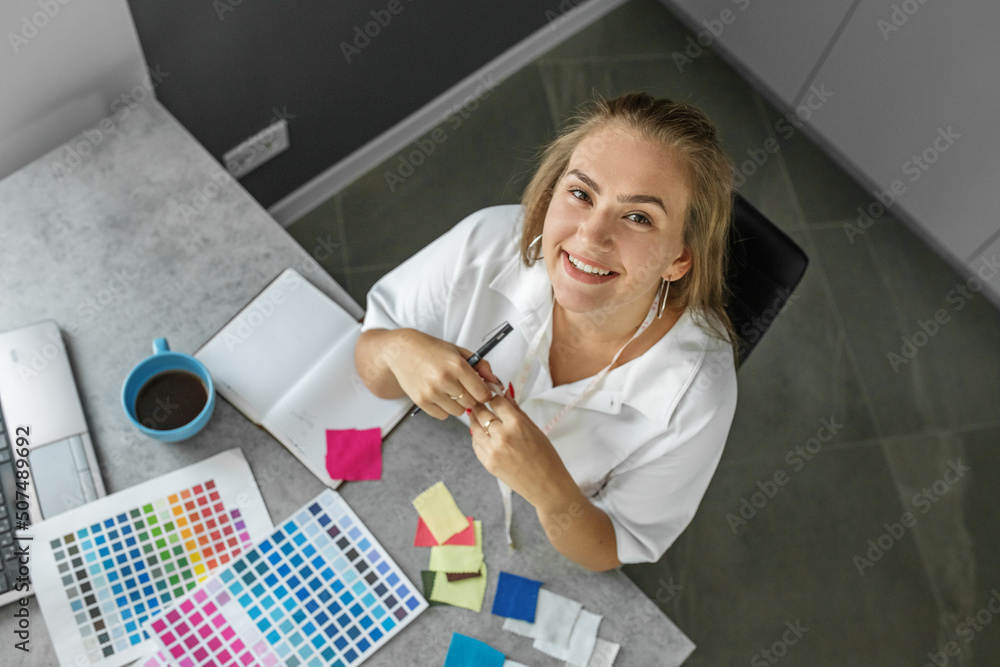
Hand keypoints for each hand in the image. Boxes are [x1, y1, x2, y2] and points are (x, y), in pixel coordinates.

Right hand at [386, 329, 498, 418]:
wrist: (402, 351)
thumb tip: (495, 382)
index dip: (485, 393)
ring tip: (449, 390)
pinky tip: (439, 394)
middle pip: (471, 403)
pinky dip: (444, 408)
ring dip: (458, 403)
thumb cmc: (432, 350)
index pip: (482, 393)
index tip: (482, 390)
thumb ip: (481, 365)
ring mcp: (431, 392)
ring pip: (458, 411)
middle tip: (463, 387)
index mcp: (457, 365)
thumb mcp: (459, 352)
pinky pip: (443, 415)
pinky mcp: (421, 401)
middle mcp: (444, 379)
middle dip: (471, 397)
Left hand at [469, 393, 574, 510]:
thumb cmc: (546, 458)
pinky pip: (475, 444)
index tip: (492, 395)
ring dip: (476, 420)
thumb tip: (506, 395)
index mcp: (517, 424)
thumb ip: (517, 411)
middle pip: (481, 412)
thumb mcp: (535, 429)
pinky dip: (477, 437)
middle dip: (480, 405)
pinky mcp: (488, 463)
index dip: (493, 396)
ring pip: (474, 428)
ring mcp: (493, 451)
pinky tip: (483, 435)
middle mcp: (502, 436)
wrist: (547, 486)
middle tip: (480, 403)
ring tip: (480, 418)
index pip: (496, 401)